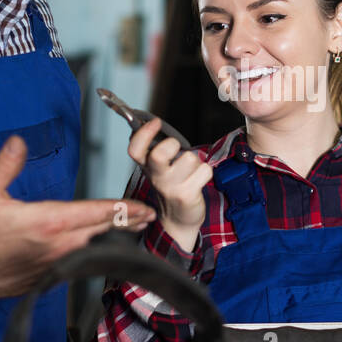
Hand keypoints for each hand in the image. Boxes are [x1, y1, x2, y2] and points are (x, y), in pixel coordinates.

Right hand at [0, 135, 154, 301]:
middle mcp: (58, 245)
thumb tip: (18, 142)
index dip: (123, 209)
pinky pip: (77, 261)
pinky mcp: (48, 276)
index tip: (144, 207)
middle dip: (127, 222)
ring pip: (93, 247)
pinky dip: (92, 252)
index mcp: (48, 222)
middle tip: (148, 216)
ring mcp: (55, 263)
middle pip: (103, 231)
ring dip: (113, 237)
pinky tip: (97, 247)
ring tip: (131, 228)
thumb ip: (5, 166)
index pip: (95, 213)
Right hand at [128, 117, 211, 249]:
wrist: (178, 219)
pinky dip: (206, 172)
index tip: (155, 123)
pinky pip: (205, 171)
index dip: (143, 133)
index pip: (135, 149)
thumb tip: (151, 122)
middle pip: (158, 155)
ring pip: (189, 158)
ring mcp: (171, 187)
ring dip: (195, 161)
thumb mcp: (158, 168)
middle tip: (176, 149)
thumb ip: (154, 148)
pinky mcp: (187, 195)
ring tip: (191, 170)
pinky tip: (199, 180)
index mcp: (147, 167)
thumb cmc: (171, 187)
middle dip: (171, 145)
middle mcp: (157, 177)